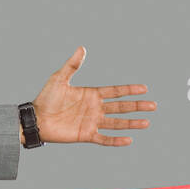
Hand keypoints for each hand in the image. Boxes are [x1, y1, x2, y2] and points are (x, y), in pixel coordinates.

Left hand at [28, 46, 155, 145]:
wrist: (35, 119)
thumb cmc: (45, 98)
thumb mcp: (59, 79)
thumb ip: (72, 65)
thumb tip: (82, 48)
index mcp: (91, 94)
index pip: (115, 92)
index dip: (129, 90)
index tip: (144, 89)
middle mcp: (94, 108)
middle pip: (120, 107)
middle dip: (136, 106)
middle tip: (153, 106)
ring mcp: (91, 122)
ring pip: (116, 123)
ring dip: (131, 123)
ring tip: (146, 123)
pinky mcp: (86, 135)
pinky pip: (104, 138)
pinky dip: (115, 140)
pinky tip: (128, 140)